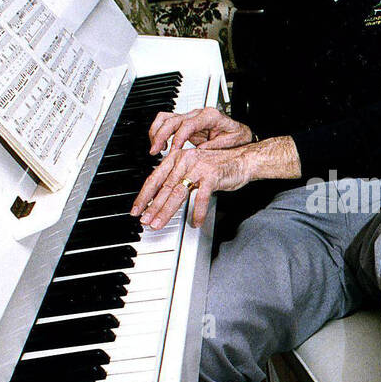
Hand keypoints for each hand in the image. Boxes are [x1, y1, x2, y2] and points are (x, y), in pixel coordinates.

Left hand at [130, 135, 301, 229]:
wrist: (244, 159)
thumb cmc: (219, 167)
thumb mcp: (194, 169)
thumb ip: (178, 179)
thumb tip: (161, 198)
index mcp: (178, 158)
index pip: (155, 178)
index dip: (144, 196)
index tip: (136, 209)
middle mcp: (185, 160)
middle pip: (164, 188)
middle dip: (152, 207)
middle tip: (144, 221)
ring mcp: (198, 167)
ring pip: (178, 193)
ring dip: (166, 211)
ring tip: (159, 223)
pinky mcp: (212, 176)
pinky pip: (201, 198)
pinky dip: (197, 212)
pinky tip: (195, 222)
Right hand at [148, 106, 252, 155]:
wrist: (239, 133)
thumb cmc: (236, 137)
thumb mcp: (230, 143)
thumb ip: (212, 147)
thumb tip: (195, 153)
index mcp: (210, 116)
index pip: (188, 124)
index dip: (178, 138)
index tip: (173, 151)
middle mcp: (198, 114)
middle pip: (173, 119)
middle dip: (161, 135)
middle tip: (156, 151)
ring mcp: (190, 117)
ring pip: (166, 117)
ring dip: (157, 132)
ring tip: (155, 148)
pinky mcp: (185, 123)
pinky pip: (167, 123)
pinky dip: (160, 132)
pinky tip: (161, 146)